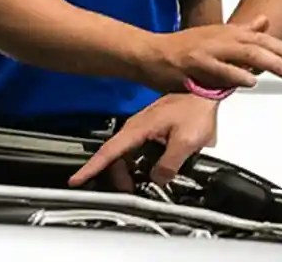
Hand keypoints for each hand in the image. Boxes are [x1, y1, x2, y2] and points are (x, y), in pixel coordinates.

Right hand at [69, 94, 217, 189]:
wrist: (206, 89)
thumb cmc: (195, 106)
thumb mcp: (185, 141)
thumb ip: (169, 165)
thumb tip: (158, 179)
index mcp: (138, 129)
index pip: (108, 152)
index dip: (91, 168)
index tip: (76, 179)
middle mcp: (136, 127)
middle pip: (116, 158)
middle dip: (118, 177)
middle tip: (129, 192)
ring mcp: (144, 127)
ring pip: (128, 154)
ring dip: (133, 170)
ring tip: (144, 183)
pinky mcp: (153, 128)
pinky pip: (140, 149)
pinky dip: (142, 162)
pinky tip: (158, 169)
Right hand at [142, 15, 281, 92]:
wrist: (149, 54)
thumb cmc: (182, 48)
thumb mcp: (215, 35)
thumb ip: (242, 31)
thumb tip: (264, 22)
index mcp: (225, 33)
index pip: (259, 38)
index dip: (280, 47)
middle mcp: (219, 39)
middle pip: (256, 45)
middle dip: (279, 55)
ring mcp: (206, 52)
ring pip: (242, 55)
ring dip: (267, 64)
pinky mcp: (194, 66)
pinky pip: (219, 71)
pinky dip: (237, 75)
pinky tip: (251, 81)